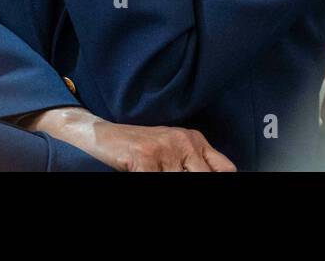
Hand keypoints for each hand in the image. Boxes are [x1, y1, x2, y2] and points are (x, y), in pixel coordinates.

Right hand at [24, 106, 235, 171]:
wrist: (99, 135)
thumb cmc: (135, 148)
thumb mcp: (170, 151)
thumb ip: (192, 163)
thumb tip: (214, 176)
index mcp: (194, 140)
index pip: (225, 169)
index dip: (222, 181)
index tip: (219, 190)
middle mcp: (184, 142)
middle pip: (205, 177)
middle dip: (198, 186)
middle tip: (171, 177)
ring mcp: (165, 149)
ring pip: (182, 181)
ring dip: (169, 183)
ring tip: (157, 175)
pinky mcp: (146, 158)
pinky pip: (157, 182)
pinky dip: (152, 182)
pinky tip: (144, 176)